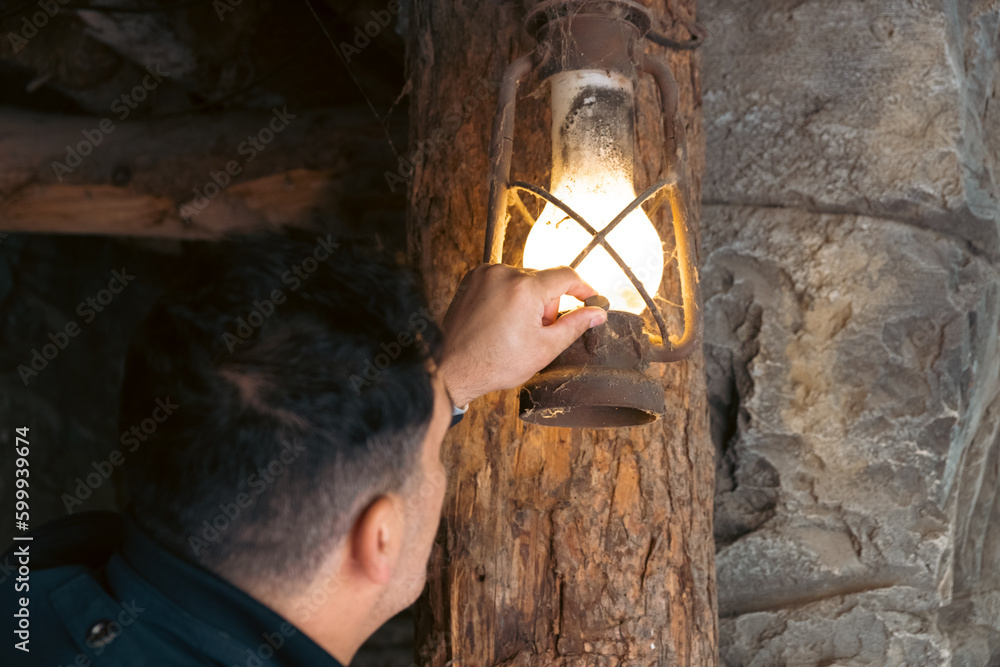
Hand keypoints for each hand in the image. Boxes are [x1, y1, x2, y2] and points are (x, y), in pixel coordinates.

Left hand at [438, 264, 608, 406]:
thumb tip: (598, 313)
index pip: (566, 276)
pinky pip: (503, 279)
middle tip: (536, 331)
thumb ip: (575, 325)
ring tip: (513, 328)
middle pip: (543, 280)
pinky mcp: (472, 277)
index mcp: (525, 288)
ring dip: (527, 299)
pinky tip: (500, 319)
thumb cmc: (496, 363)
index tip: (591, 299)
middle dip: (547, 303)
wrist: (454, 368)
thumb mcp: (544, 348)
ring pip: (523, 280)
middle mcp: (504, 273)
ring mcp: (485, 273)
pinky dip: (509, 295)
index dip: (583, 288)